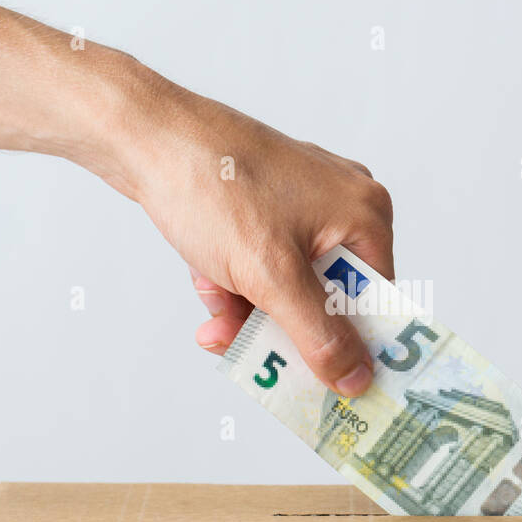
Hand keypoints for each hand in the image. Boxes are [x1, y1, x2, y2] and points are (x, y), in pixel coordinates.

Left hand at [88, 58, 394, 397]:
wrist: (145, 137)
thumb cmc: (214, 187)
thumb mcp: (271, 277)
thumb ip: (318, 335)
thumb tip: (357, 380)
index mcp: (365, 215)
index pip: (377, 303)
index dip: (351, 345)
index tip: (327, 384)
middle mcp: (344, 205)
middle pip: (329, 299)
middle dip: (280, 325)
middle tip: (246, 345)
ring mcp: (304, 203)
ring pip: (289, 287)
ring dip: (249, 308)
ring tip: (215, 306)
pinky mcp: (267, 204)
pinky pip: (264, 265)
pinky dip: (235, 282)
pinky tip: (206, 278)